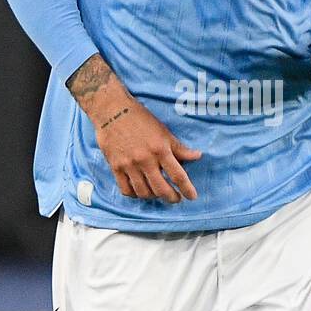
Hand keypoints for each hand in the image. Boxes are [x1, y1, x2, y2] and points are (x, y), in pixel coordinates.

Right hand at [67, 56, 201, 201]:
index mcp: (160, 149)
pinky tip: (140, 191)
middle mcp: (145, 160)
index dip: (187, 189)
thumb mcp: (163, 131)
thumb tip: (197, 156)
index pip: (178, 175)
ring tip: (158, 193)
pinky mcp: (115, 167)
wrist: (112, 111)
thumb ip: (179, 148)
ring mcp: (129, 165)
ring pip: (144, 192)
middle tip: (176, 199)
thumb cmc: (140, 119)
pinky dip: (135, 195)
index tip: (192, 197)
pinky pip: (126, 190)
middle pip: (161, 189)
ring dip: (154, 197)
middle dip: (172, 197)